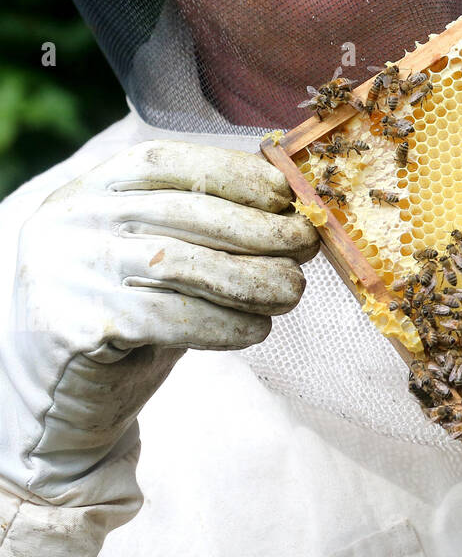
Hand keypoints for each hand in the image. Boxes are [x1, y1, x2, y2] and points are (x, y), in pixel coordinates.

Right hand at [0, 139, 318, 506]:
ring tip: (292, 291)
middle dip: (257, 229)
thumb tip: (293, 210)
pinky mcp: (72, 327)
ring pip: (180, 264)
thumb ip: (204, 226)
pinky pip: (166, 318)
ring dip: (251, 278)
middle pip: (181, 212)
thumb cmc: (129, 311)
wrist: (60, 397)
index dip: (233, 173)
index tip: (285, 194)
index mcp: (89, 188)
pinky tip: (255, 330)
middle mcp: (69, 222)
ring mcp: (65, 272)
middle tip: (306, 245)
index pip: (165, 160)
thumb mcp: (158, 253)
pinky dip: (222, 324)